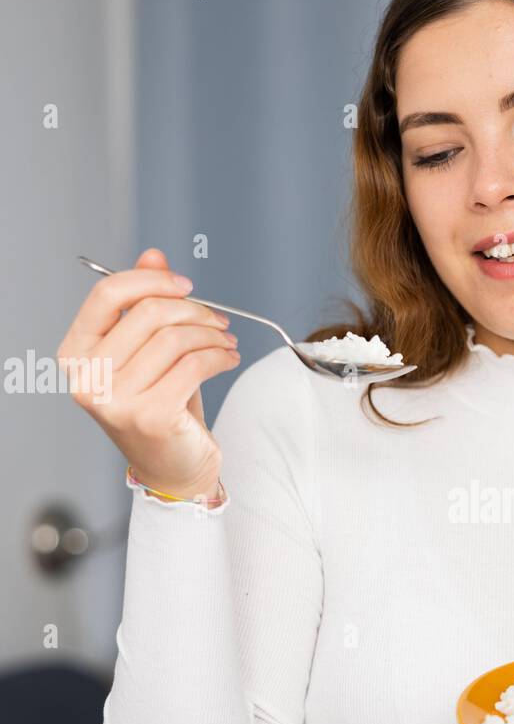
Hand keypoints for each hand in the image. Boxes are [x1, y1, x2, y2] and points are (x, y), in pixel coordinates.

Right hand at [59, 247, 238, 499]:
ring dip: (211, 334)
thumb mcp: (149, 351)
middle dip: (193, 310)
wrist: (173, 468)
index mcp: (75, 354)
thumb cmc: (159, 405)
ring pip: (174, 339)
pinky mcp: (149, 417)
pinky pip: (193, 366)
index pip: (106, 295)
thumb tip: (153, 255)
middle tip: (218, 318)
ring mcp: (114, 400)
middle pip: (148, 313)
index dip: (152, 281)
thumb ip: (144, 302)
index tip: (186, 286)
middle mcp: (86, 378)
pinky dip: (219, 356)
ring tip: (226, 340)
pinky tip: (228, 358)